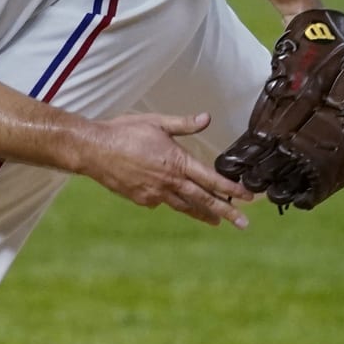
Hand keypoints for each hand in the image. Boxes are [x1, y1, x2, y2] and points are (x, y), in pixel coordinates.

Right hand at [78, 112, 253, 227]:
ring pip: (185, 206)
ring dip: (203, 214)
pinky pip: (162, 202)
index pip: (211, 179)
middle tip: (243, 224)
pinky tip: (175, 202)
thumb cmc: (124, 131)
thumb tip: (207, 118)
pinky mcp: (141, 199)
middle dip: (226, 212)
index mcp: (177, 162)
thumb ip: (184, 124)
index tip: (249, 199)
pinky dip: (172, 202)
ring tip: (216, 221)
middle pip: (203, 200)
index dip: (232, 190)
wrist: (94, 150)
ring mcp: (155, 194)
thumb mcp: (157, 122)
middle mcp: (169, 182)